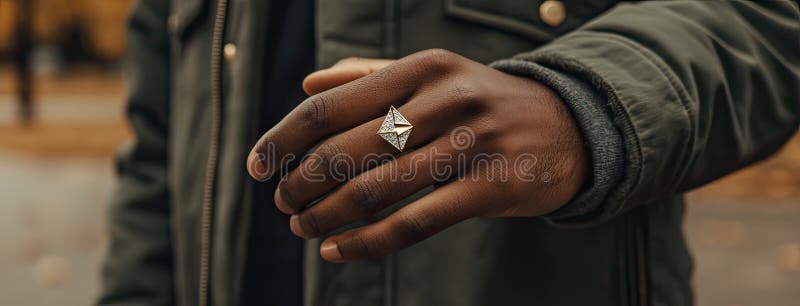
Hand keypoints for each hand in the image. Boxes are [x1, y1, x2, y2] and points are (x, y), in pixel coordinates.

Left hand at [247, 49, 587, 261]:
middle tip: (282, 203)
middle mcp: (443, 100)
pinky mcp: (491, 188)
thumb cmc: (482, 101)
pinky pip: (412, 223)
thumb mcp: (431, 75)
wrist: (568, 126)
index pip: (330, 106)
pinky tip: (336, 250)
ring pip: (373, 191)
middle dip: (299, 184)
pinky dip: (365, 243)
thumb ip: (367, 77)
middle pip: (345, 152)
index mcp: (420, 68)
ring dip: (324, 217)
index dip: (283, 138)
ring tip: (302, 228)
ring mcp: (470, 144)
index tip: (255, 165)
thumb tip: (306, 85)